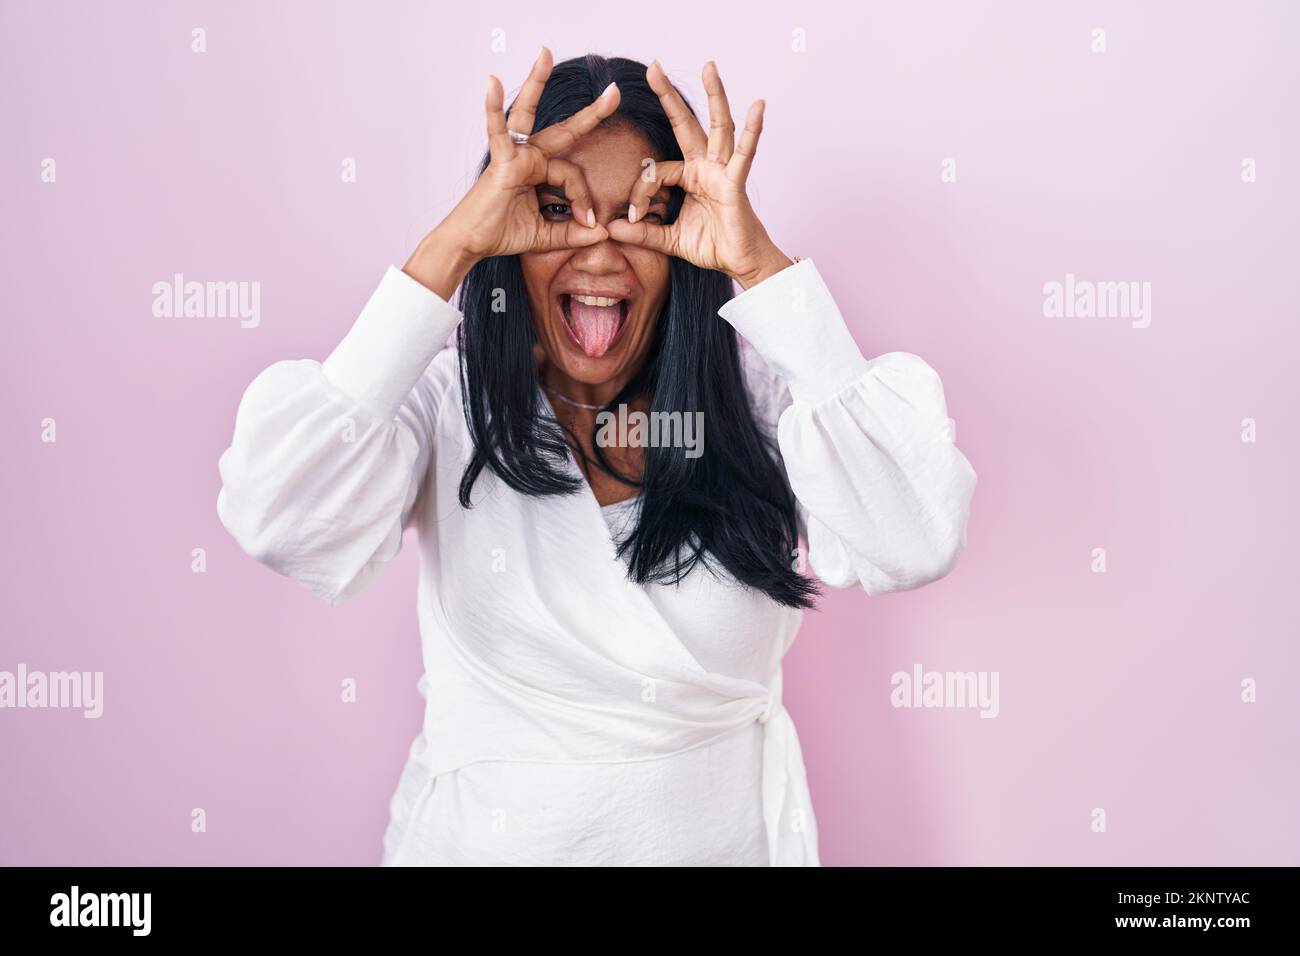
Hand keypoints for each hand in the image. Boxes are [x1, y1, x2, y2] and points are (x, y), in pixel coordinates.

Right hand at [404, 47, 618, 297]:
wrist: (471, 244)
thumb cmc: (501, 234)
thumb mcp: (546, 235)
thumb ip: (573, 233)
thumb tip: (602, 233)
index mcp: (539, 171)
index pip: (573, 175)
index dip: (585, 199)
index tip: (589, 223)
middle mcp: (528, 157)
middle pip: (564, 130)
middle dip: (591, 113)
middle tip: (614, 92)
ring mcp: (514, 155)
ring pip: (527, 113)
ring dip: (536, 82)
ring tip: (544, 53)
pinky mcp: (500, 161)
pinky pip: (497, 130)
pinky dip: (493, 107)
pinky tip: (491, 81)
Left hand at [607, 60, 792, 289]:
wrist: (740, 264)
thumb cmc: (712, 247)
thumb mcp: (668, 240)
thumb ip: (643, 233)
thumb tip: (612, 228)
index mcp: (689, 176)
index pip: (655, 170)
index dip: (641, 191)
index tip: (634, 216)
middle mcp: (705, 167)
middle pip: (686, 123)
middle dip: (669, 95)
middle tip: (654, 65)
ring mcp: (722, 171)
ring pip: (717, 127)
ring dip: (714, 95)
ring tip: (709, 66)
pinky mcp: (735, 183)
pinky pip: (744, 154)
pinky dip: (752, 131)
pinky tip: (758, 106)